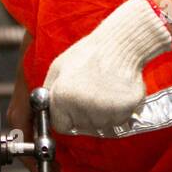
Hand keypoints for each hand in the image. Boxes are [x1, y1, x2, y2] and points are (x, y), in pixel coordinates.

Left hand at [45, 0, 171, 134]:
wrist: (118, 44)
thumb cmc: (88, 54)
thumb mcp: (58, 68)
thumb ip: (48, 93)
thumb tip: (45, 113)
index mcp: (62, 96)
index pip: (61, 126)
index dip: (67, 117)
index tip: (73, 107)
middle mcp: (83, 107)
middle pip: (82, 126)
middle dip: (84, 114)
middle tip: (91, 91)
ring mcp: (106, 110)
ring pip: (101, 126)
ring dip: (102, 114)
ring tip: (104, 89)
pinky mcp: (126, 110)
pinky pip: (119, 121)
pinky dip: (118, 111)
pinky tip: (115, 92)